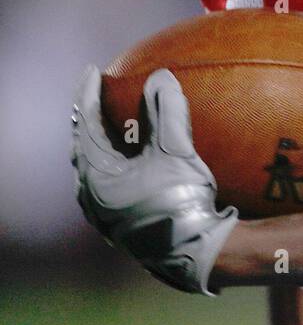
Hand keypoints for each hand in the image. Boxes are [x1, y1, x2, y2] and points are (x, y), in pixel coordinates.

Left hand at [71, 64, 239, 295]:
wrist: (196, 253)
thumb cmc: (181, 203)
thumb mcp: (176, 152)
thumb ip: (167, 110)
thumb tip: (160, 76)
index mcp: (96, 178)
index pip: (85, 126)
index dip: (88, 95)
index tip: (93, 71)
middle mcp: (93, 197)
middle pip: (83, 147)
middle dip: (89, 119)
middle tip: (97, 94)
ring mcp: (106, 213)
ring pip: (94, 167)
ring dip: (101, 141)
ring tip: (112, 122)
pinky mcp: (122, 222)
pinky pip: (109, 181)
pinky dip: (116, 160)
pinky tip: (134, 156)